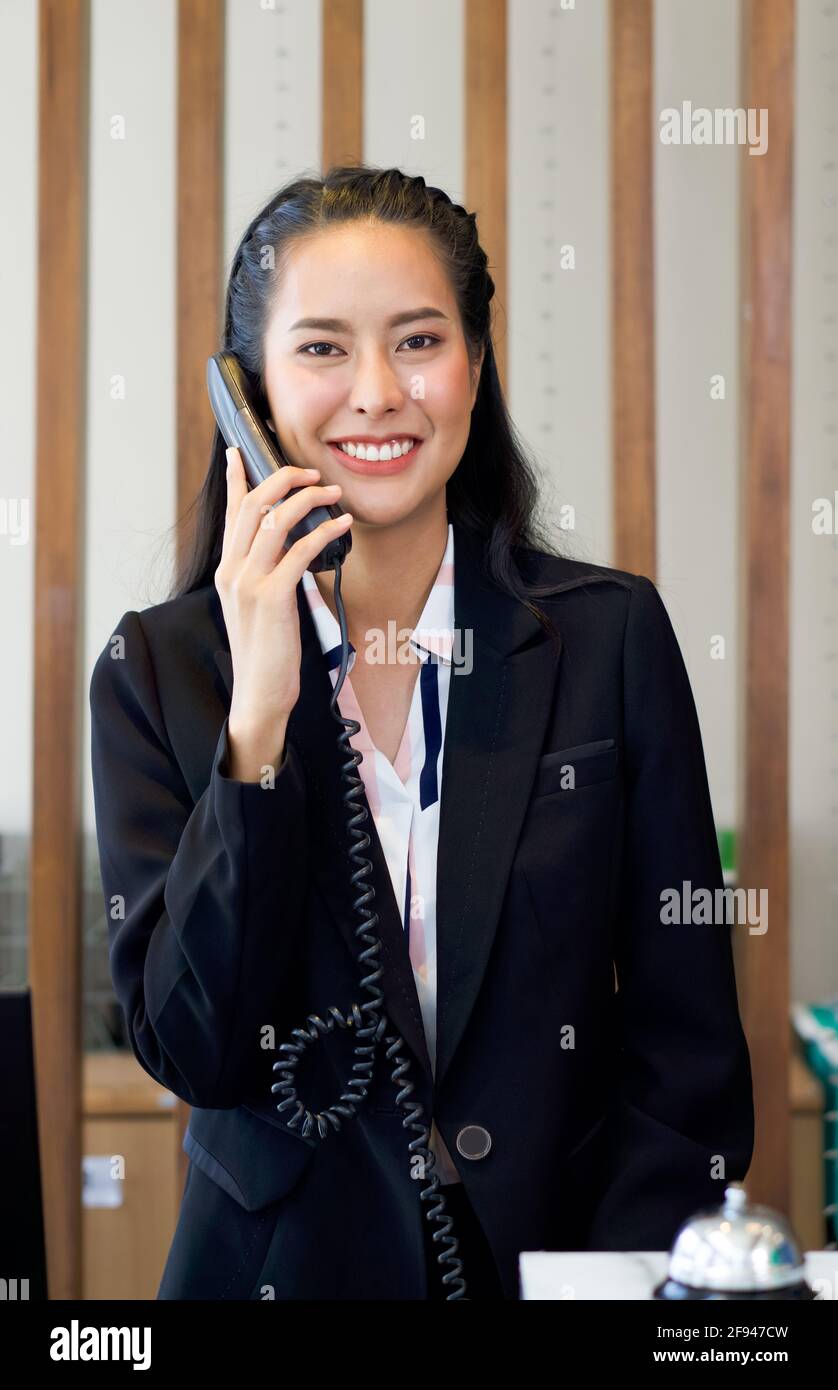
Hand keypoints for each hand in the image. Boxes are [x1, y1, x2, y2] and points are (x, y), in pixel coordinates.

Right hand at [214, 448, 352, 761]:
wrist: (260, 693)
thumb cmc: (266, 651)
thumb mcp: (258, 605)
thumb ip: (265, 572)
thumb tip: (289, 544)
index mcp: (226, 570)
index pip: (230, 513)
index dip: (235, 478)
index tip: (239, 451)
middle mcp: (231, 570)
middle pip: (252, 505)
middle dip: (283, 479)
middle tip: (312, 472)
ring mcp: (248, 583)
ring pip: (274, 521)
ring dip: (308, 499)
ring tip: (333, 491)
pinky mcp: (271, 598)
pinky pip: (298, 551)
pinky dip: (323, 531)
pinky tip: (342, 524)